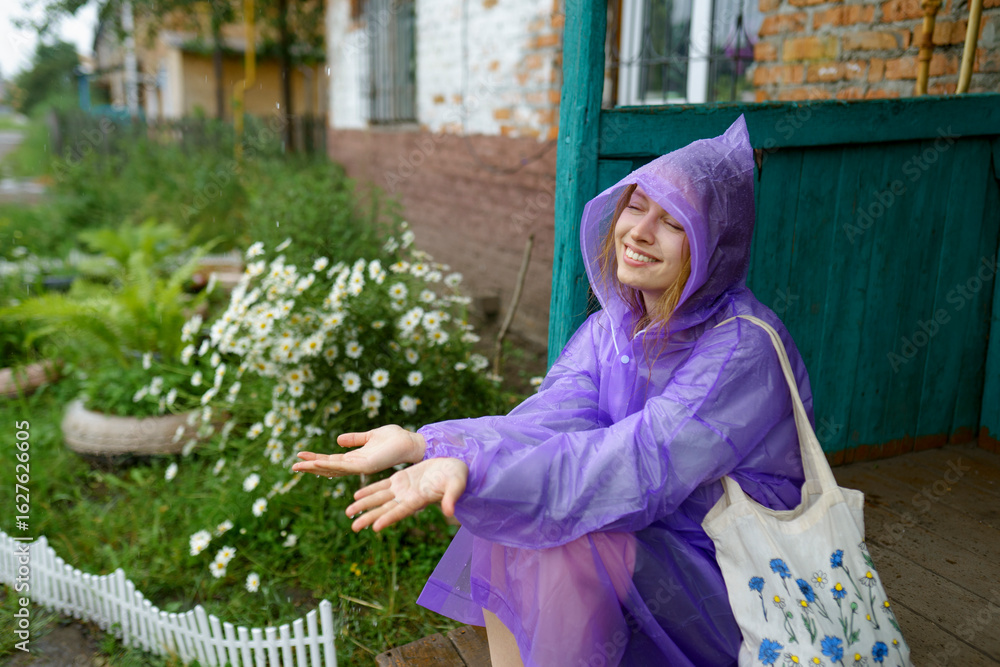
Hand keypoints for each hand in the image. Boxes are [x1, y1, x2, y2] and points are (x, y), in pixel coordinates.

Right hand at [291, 425, 425, 477]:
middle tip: (293, 466)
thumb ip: (355, 439)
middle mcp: (356, 465)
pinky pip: (344, 466)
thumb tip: (338, 439)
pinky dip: (330, 465)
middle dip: (311, 467)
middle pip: (328, 468)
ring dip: (316, 467)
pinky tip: (317, 463)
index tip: (301, 455)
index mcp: (356, 457)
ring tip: (299, 465)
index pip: (331, 460)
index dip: (316, 459)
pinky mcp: (366, 466)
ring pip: (333, 469)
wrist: (411, 441)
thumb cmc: (395, 438)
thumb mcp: (370, 435)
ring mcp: (360, 467)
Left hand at [346, 457, 467, 531]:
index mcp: (420, 499)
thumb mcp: (456, 485)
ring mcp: (403, 489)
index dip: (388, 518)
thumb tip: (450, 513)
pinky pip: (382, 485)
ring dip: (364, 504)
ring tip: (348, 512)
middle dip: (369, 517)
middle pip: (385, 509)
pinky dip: (369, 490)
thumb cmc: (457, 476)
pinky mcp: (401, 479)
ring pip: (380, 498)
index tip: (374, 527)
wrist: (453, 466)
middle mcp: (408, 498)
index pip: (401, 511)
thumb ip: (452, 498)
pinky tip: (357, 495)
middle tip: (353, 528)